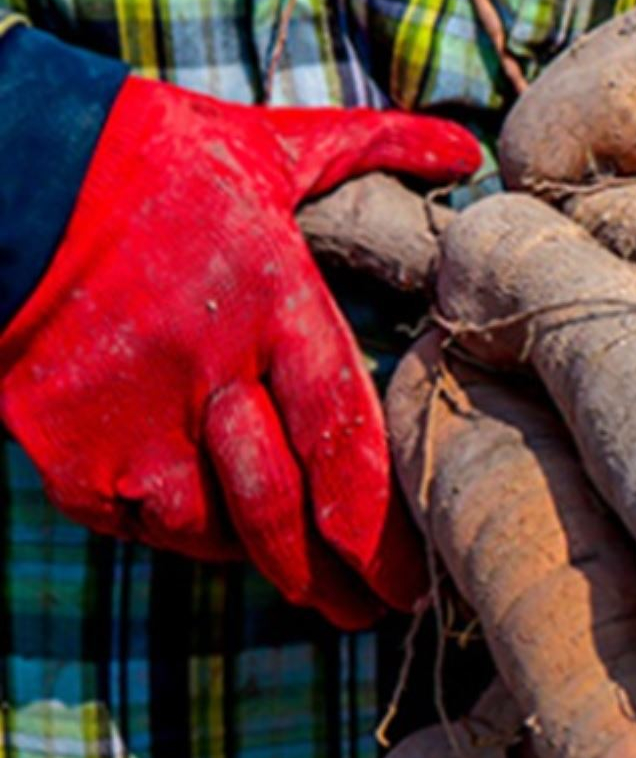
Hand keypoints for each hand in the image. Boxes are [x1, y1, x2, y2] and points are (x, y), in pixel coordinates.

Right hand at [0, 77, 480, 627]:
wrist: (9, 172)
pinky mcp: (69, 453)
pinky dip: (191, 535)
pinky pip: (147, 523)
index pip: (339, 437)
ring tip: (316, 588)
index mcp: (272, 303)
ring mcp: (130, 420)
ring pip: (215, 528)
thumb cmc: (158, 158)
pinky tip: (225, 539)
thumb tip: (468, 151)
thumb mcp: (276, 146)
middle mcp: (205, 373)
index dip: (379, 522)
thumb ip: (378, 149)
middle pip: (283, 509)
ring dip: (269, 564)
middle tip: (377, 612)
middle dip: (337, 577)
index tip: (414, 575)